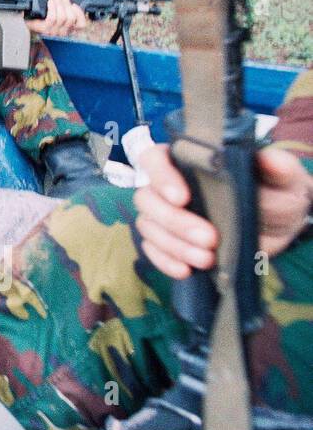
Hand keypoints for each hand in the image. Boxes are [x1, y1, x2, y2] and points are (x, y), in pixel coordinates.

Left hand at [26, 0, 88, 36]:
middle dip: (66, 3)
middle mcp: (63, 33)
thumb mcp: (57, 16)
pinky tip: (50, 2)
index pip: (82, 25)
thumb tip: (69, 0)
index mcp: (69, 30)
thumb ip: (65, 10)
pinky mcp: (45, 30)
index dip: (80, 14)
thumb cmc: (42, 19)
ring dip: (59, 3)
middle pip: (71, 18)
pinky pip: (52, 18)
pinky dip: (53, 8)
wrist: (25, 26)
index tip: (74, 4)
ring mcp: (54, 33)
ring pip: (62, 17)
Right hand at [134, 144, 311, 278]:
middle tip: (209, 238)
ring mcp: (164, 215)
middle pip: (147, 198)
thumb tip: (268, 159)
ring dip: (174, 245)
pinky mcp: (167, 241)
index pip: (155, 159)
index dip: (161, 177)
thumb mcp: (282, 180)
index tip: (182, 198)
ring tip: (207, 259)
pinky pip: (152, 250)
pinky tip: (186, 270)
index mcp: (187, 161)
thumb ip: (278, 168)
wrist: (275, 230)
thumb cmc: (274, 196)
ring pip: (148, 226)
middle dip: (175, 222)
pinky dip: (166, 261)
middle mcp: (167, 186)